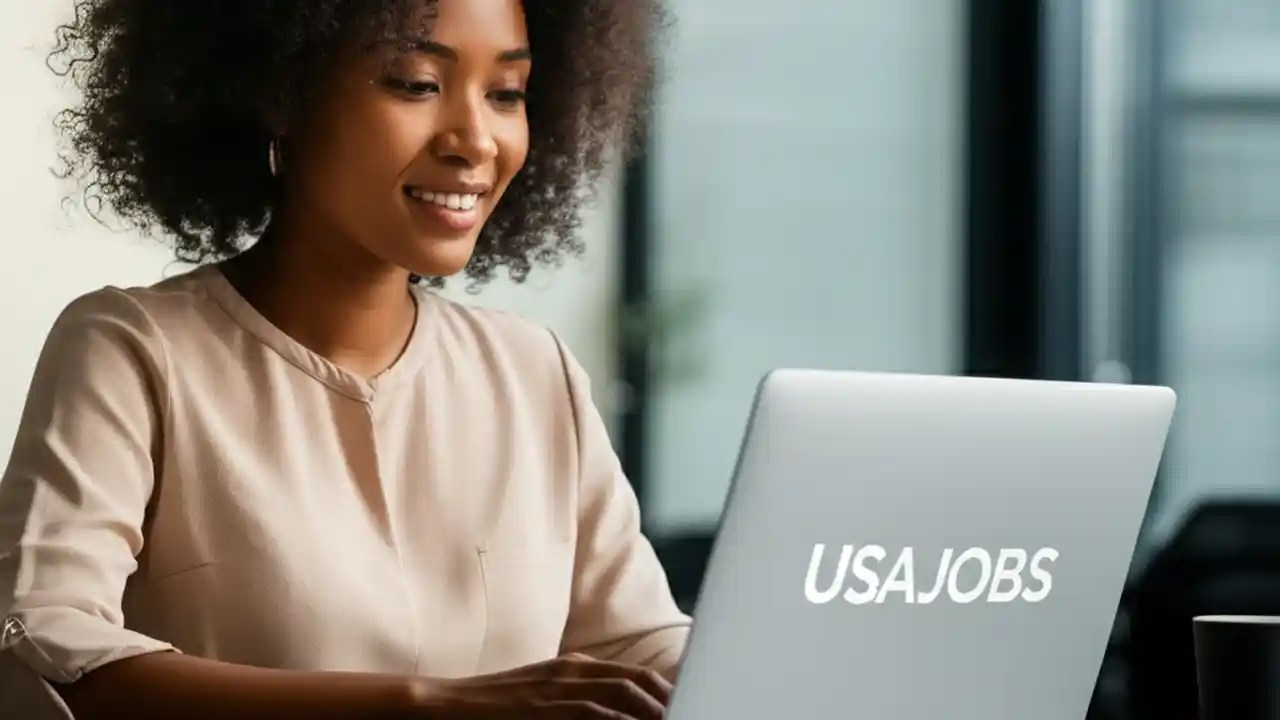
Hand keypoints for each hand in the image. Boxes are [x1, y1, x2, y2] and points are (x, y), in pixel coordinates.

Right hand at [410, 653, 672, 718]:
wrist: (443, 703)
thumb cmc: (493, 706)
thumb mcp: (540, 693)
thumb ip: (575, 697)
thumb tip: (611, 710)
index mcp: (573, 666)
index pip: (632, 673)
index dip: (664, 690)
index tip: (685, 703)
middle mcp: (570, 671)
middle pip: (635, 682)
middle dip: (666, 700)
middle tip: (689, 712)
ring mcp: (556, 689)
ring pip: (620, 696)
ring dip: (649, 712)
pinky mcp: (543, 708)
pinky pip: (591, 715)